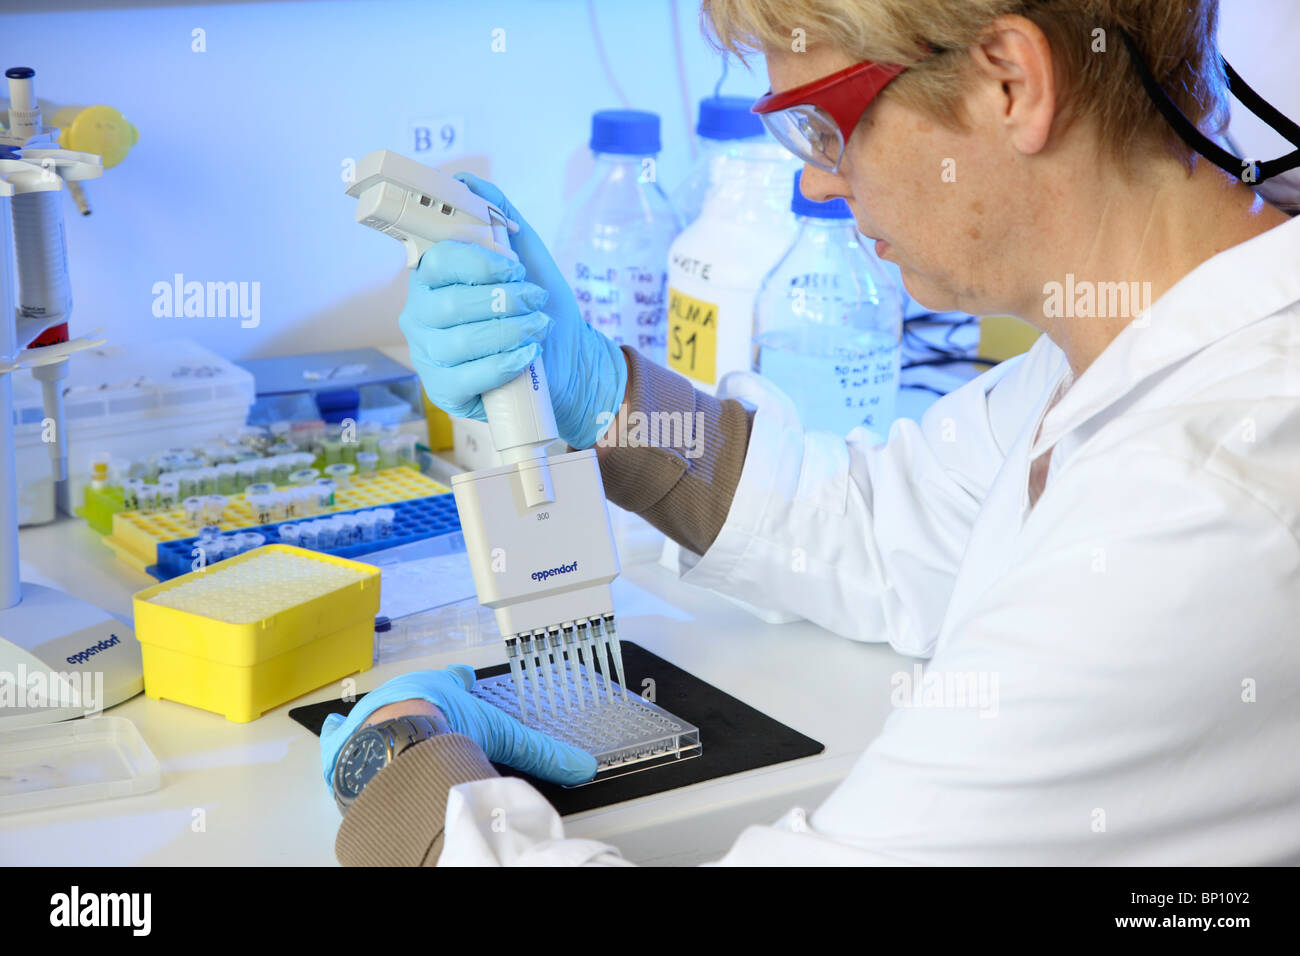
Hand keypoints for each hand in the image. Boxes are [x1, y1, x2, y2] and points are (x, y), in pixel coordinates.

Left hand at [320, 665, 596, 787]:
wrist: (394, 744)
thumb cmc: (441, 730)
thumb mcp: (502, 738)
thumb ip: (542, 753)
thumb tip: (581, 765)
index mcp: (439, 691)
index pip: (454, 681)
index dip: (461, 680)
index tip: (464, 675)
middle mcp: (404, 696)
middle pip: (417, 694)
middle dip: (424, 699)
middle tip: (430, 709)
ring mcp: (373, 716)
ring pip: (380, 710)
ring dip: (386, 715)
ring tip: (391, 724)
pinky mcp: (346, 740)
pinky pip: (339, 733)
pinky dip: (338, 733)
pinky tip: (335, 728)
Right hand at [397, 173, 627, 449]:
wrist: (565, 359)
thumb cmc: (537, 306)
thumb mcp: (526, 254)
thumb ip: (497, 215)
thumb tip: (466, 179)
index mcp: (434, 277)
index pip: (439, 261)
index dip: (479, 263)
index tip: (514, 268)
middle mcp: (422, 315)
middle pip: (449, 304)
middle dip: (503, 301)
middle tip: (535, 301)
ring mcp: (429, 355)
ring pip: (459, 342)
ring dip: (509, 332)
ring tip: (538, 327)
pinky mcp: (444, 391)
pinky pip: (467, 378)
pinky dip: (503, 365)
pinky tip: (526, 357)